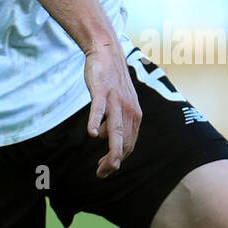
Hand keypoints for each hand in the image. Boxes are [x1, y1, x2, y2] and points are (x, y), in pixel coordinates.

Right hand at [83, 42, 142, 177]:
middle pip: (125, 142)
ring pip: (116, 131)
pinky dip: (96, 122)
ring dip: (111, 151)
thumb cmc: (111, 81)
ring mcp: (116, 101)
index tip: (107, 168)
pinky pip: (99, 110)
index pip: (130, 144)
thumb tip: (103, 137)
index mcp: (135, 115)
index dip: (119, 159)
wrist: (107, 53)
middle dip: (114, 162)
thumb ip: (115, 120)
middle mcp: (129, 110)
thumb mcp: (119, 103)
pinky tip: (92, 134)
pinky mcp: (102, 91)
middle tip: (102, 174)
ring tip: (104, 167)